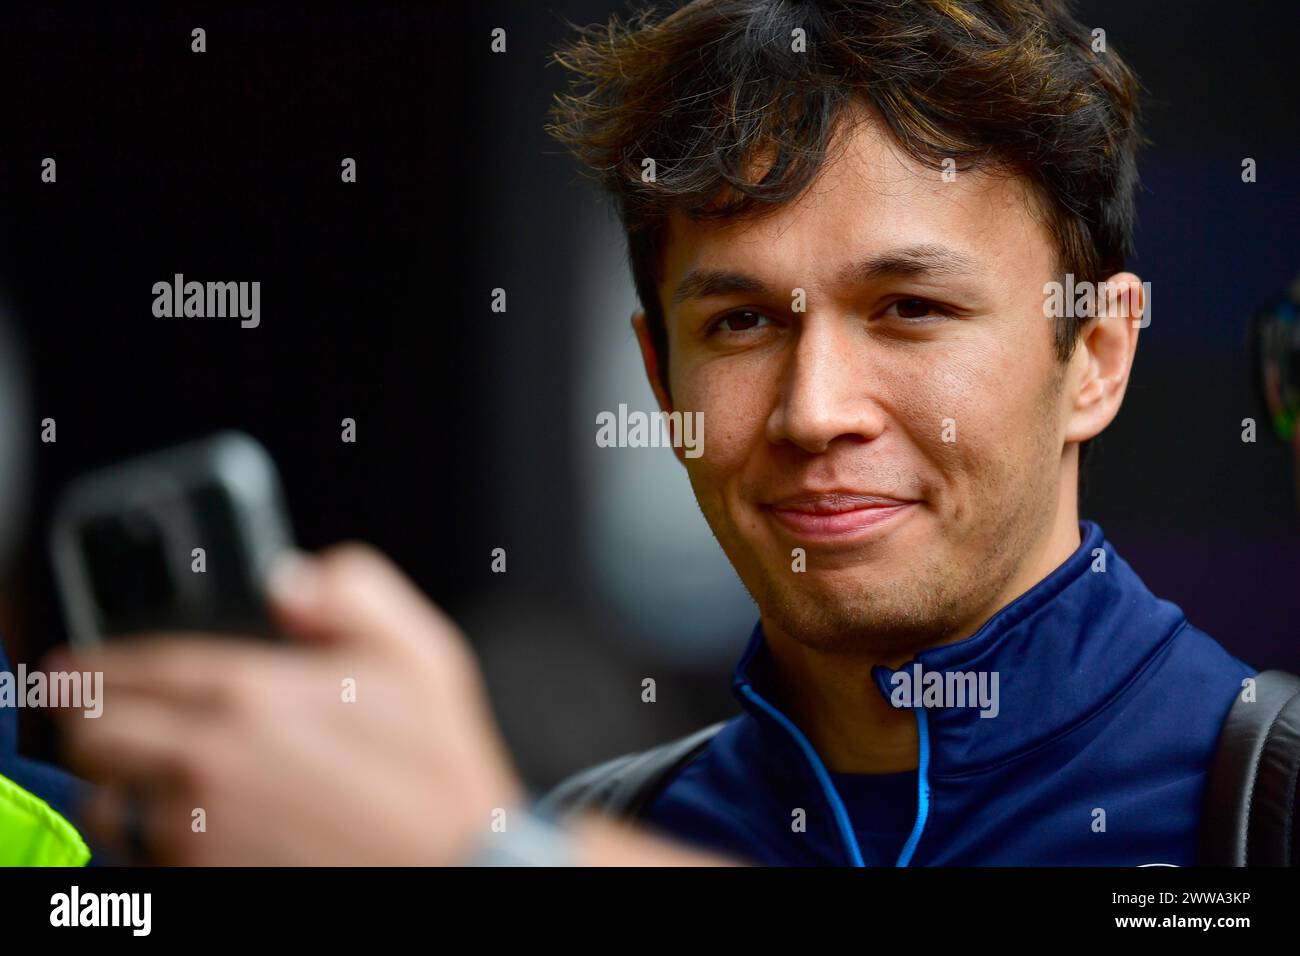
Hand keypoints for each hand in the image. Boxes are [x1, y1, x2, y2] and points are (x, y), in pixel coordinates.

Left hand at [48, 543, 522, 864]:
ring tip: (147, 785)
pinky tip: (187, 832)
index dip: (98, 663)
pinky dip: (147, 843)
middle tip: (107, 724)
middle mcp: (207, 759)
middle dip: (97, 723)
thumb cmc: (439, 774)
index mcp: (252, 692)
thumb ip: (355, 590)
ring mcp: (195, 830)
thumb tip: (292, 578)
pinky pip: (138, 860)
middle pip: (95, 733)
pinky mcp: (199, 881)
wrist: (455, 869)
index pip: (137, 666)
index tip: (78, 667)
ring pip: (107, 803)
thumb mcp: (423, 653)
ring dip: (117, 788)